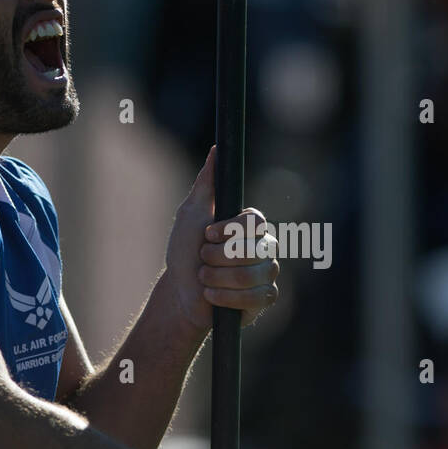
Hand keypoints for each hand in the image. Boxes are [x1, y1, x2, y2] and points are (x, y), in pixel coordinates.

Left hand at [164, 145, 279, 333]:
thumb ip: (206, 184)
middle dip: (217, 258)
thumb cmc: (185, 251)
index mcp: (251, 225)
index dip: (230, 231)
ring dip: (218, 278)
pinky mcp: (265, 298)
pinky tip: (213, 296)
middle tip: (202, 260)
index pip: (256, 221)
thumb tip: (217, 150)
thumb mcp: (190, 214)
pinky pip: (257, 297)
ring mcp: (267, 273)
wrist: (180, 292)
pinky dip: (227, 298)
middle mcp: (264, 246)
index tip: (207, 235)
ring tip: (205, 279)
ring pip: (252, 275)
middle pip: (252, 250)